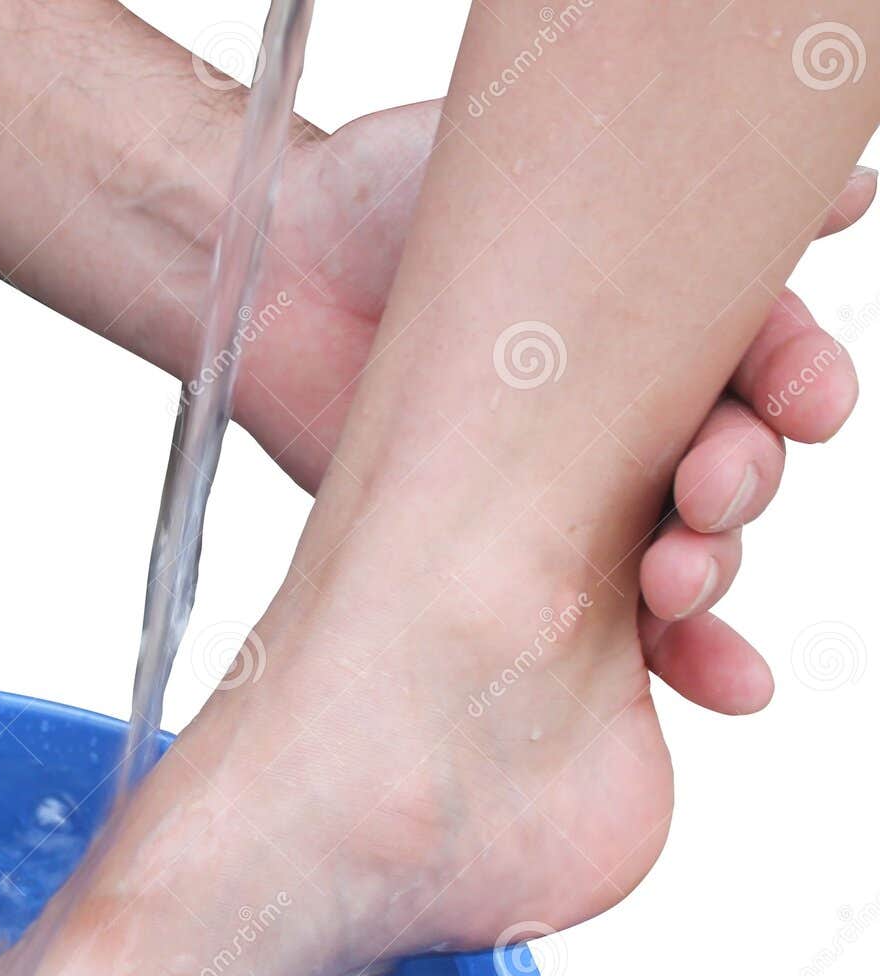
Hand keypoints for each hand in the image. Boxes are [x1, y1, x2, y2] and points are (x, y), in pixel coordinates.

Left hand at [234, 100, 872, 712]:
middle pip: (731, 468)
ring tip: (679, 586)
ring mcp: (567, 501)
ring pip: (682, 555)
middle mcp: (625, 418)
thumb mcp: (538, 171)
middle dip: (738, 485)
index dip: (794, 385)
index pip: (763, 366)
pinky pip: (603, 631)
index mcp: (655, 329)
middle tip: (708, 492)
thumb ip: (678, 200)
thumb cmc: (398, 201)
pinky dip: (675, 658)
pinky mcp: (505, 566)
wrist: (274, 268)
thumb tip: (843, 195)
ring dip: (709, 581)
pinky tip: (719, 681)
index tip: (803, 403)